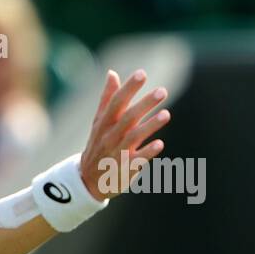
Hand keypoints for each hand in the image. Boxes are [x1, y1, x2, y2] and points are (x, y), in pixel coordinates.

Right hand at [79, 69, 170, 199]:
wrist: (87, 180)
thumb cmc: (97, 145)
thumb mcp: (98, 122)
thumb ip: (107, 98)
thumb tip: (112, 73)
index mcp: (104, 123)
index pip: (116, 102)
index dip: (128, 88)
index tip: (142, 73)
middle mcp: (110, 136)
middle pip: (127, 118)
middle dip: (145, 104)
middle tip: (162, 91)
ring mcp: (117, 152)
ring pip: (133, 137)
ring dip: (150, 126)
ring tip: (167, 114)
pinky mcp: (125, 168)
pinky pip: (136, 160)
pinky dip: (147, 152)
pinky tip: (160, 144)